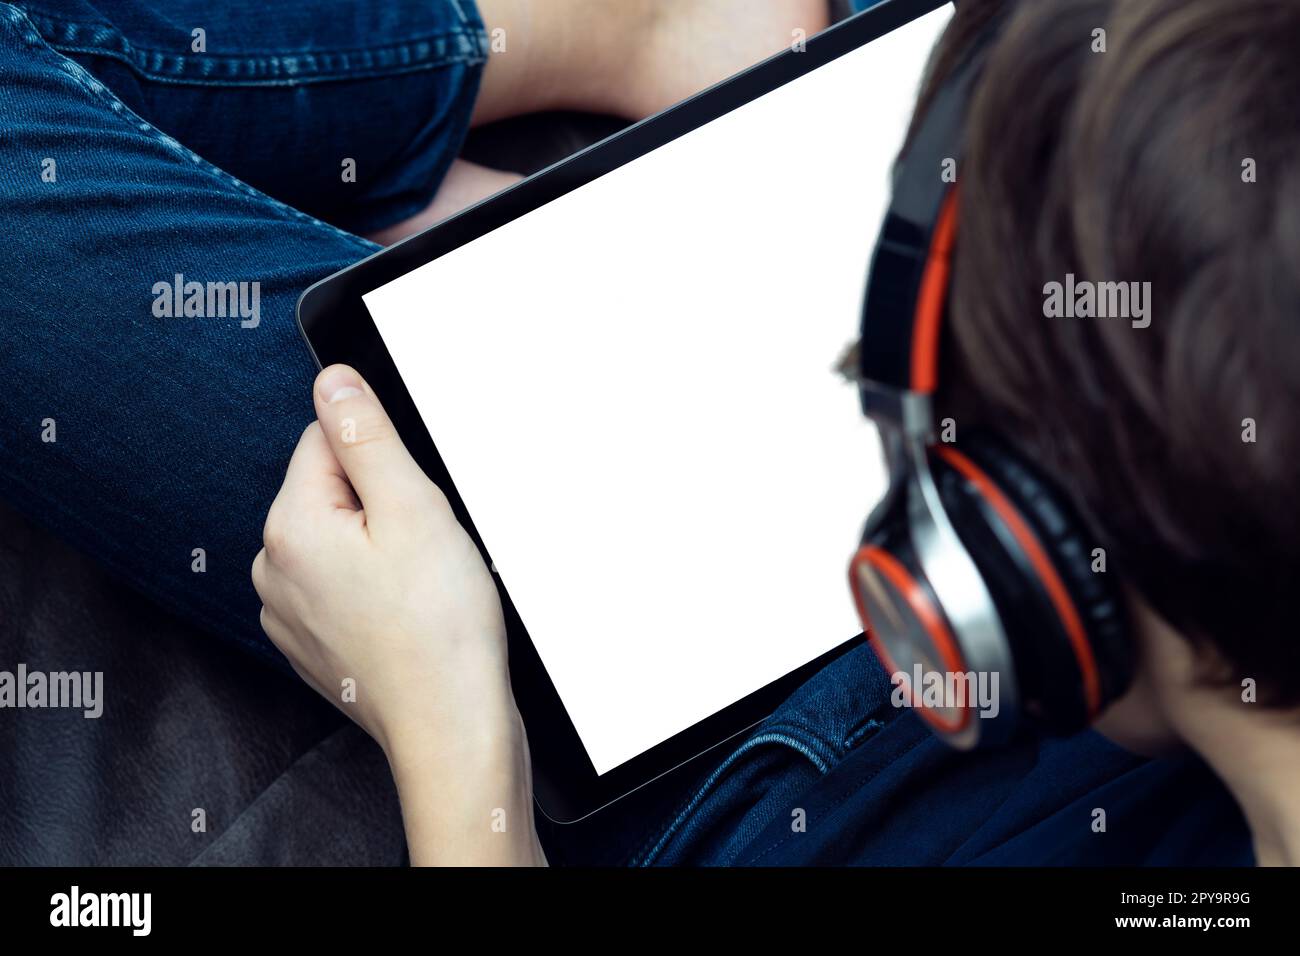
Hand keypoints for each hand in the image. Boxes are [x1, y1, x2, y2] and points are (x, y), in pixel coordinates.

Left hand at [253, 365, 543, 863]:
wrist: (451, 730)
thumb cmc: (439, 630)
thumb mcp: (412, 508)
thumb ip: (365, 435)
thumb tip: (331, 380)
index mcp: (289, 528)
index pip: (326, 440)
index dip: (384, 459)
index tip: (414, 502)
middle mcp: (274, 571)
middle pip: (333, 491)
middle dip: (384, 504)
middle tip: (426, 550)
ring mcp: (290, 614)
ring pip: (342, 540)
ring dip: (383, 548)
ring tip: (422, 588)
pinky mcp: (315, 644)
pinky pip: (345, 586)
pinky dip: (379, 590)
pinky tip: (411, 615)